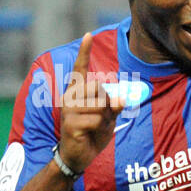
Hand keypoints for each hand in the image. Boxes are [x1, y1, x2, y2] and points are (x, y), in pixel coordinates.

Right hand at [57, 33, 121, 173]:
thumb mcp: (108, 118)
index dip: (84, 52)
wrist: (78, 156)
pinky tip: (90, 134)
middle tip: (100, 118)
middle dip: (107, 105)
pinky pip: (97, 119)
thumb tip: (122, 100)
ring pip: (100, 105)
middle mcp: (70, 97)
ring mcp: (68, 109)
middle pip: (100, 89)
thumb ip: (115, 106)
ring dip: (105, 119)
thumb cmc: (92, 133)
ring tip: (95, 127)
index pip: (80, 69)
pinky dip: (101, 128)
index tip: (88, 35)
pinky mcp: (70, 123)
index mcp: (77, 92)